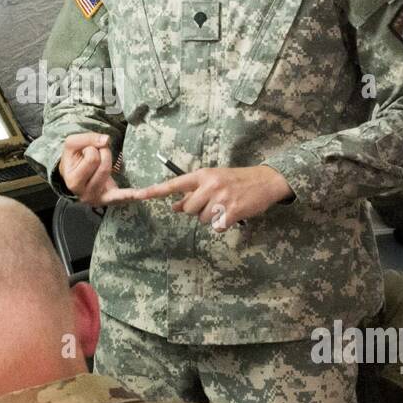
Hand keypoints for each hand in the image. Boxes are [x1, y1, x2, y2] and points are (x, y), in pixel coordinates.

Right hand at [58, 133, 134, 205]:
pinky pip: (127, 196)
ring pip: (113, 174)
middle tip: (97, 155)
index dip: (92, 148)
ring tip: (103, 161)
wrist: (73, 178)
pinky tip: (148, 193)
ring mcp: (101, 198)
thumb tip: (106, 139)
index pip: (91, 158)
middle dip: (103, 153)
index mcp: (74, 181)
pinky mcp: (113, 200)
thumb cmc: (74, 161)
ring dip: (110, 160)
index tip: (86, 151)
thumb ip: (87, 139)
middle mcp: (86, 194)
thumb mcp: (72, 146)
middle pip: (105, 167)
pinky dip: (139, 194)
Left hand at [130, 165, 292, 230]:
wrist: (265, 181)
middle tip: (213, 203)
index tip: (138, 195)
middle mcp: (209, 185)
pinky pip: (216, 226)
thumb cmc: (236, 180)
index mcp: (202, 175)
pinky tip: (232, 214)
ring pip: (202, 219)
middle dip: (197, 210)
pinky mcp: (231, 211)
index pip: (174, 184)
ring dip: (211, 217)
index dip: (155, 191)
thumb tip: (174, 206)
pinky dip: (223, 224)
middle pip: (188, 209)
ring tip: (225, 206)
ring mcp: (220, 198)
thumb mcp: (213, 179)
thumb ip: (194, 191)